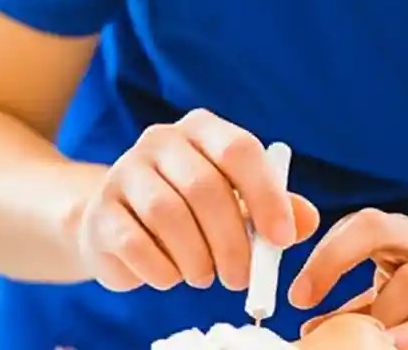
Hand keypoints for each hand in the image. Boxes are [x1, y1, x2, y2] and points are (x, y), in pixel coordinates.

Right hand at [75, 108, 319, 291]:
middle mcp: (160, 140)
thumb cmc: (193, 213)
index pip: (239, 149)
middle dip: (231, 241)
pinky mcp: (100, 210)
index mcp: (202, 129)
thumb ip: (274, 209)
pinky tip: (172, 276)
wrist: (119, 226)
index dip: (265, 195)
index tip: (282, 238)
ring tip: (205, 277)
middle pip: (204, 187)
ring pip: (168, 215)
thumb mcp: (238, 205)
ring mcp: (124, 171)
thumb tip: (306, 220)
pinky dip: (162, 270)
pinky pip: (135, 243)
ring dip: (196, 258)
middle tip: (241, 278)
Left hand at [290, 209, 407, 349]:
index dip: (321, 253)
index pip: (357, 224)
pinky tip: (395, 345)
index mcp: (404, 237)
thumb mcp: (393, 305)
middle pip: (377, 227)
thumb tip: (308, 329)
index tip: (297, 295)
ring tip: (368, 339)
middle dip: (334, 257)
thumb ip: (355, 312)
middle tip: (306, 296)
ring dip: (381, 313)